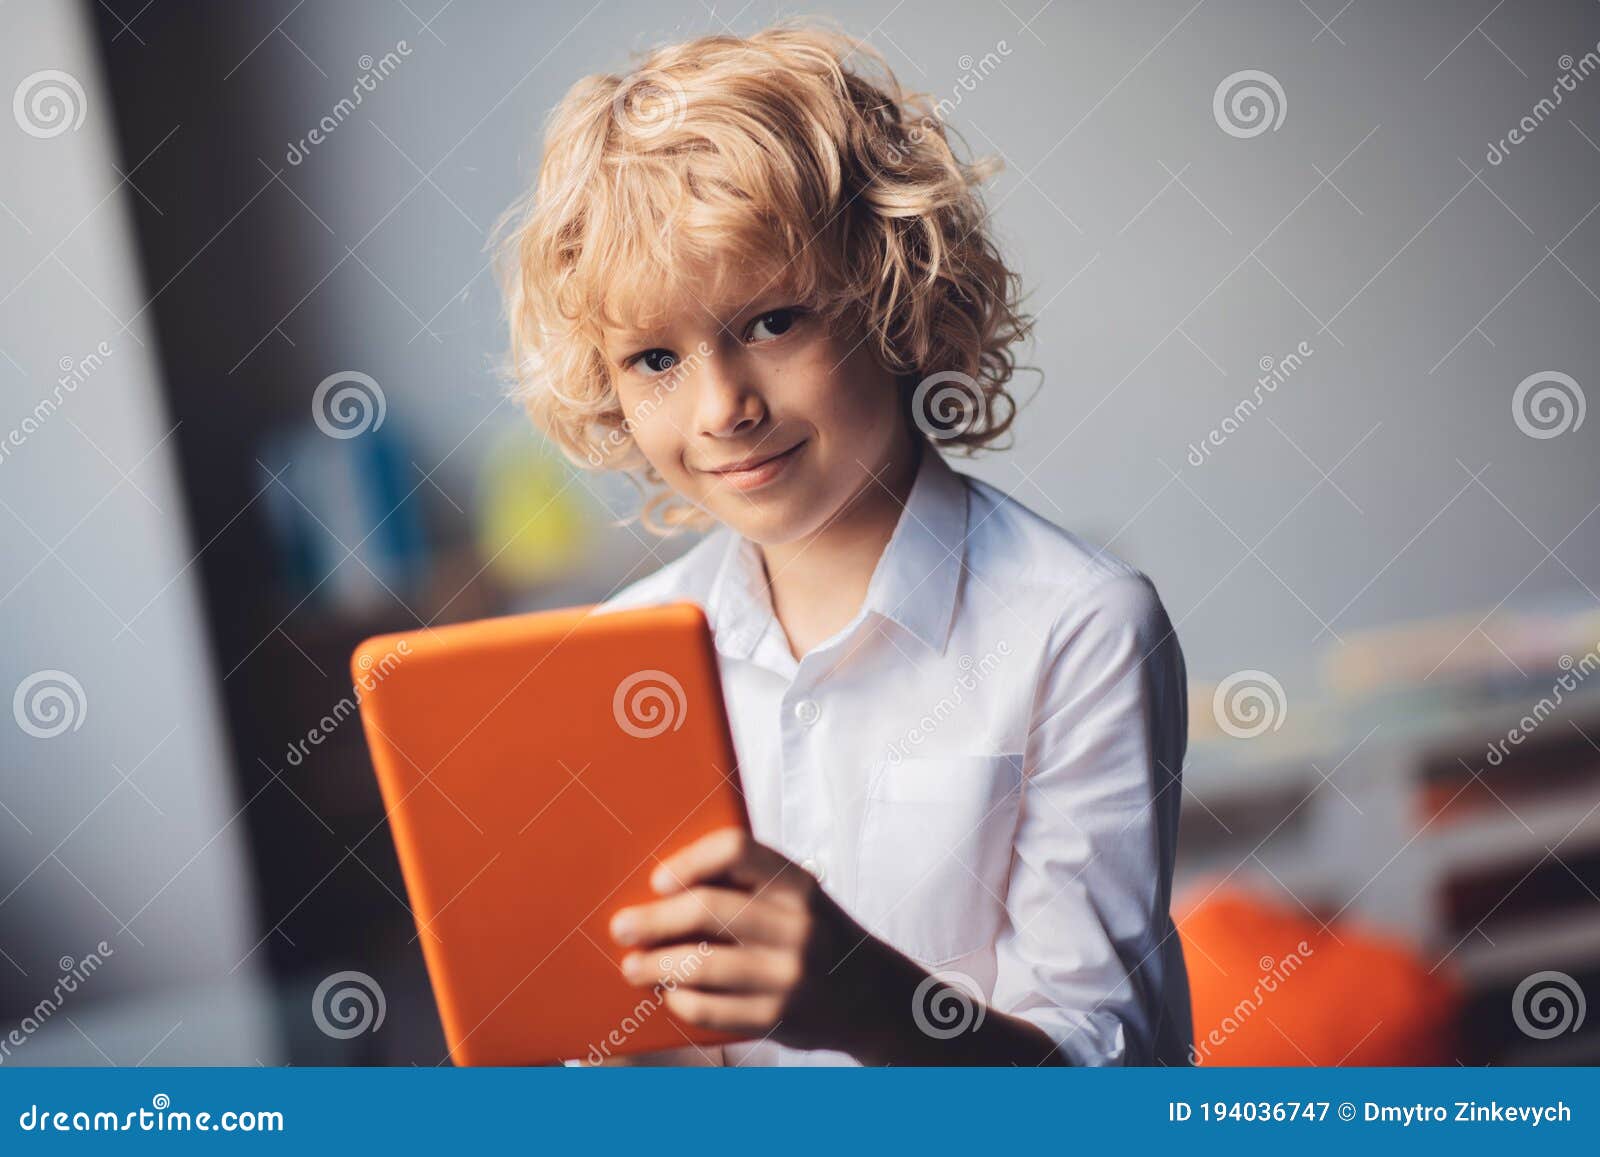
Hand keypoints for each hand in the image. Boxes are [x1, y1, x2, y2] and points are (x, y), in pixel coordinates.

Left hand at [608, 825, 1065, 1064]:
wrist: (873, 996)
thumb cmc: (817, 935)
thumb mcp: (799, 899)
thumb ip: (749, 885)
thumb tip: (664, 884)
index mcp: (800, 884)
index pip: (737, 850)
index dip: (690, 861)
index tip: (658, 880)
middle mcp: (799, 925)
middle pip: (707, 909)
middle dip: (654, 919)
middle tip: (622, 927)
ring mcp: (790, 974)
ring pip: (702, 965)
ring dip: (655, 966)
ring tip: (633, 967)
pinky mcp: (780, 1016)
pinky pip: (712, 1009)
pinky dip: (681, 1002)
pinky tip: (668, 996)